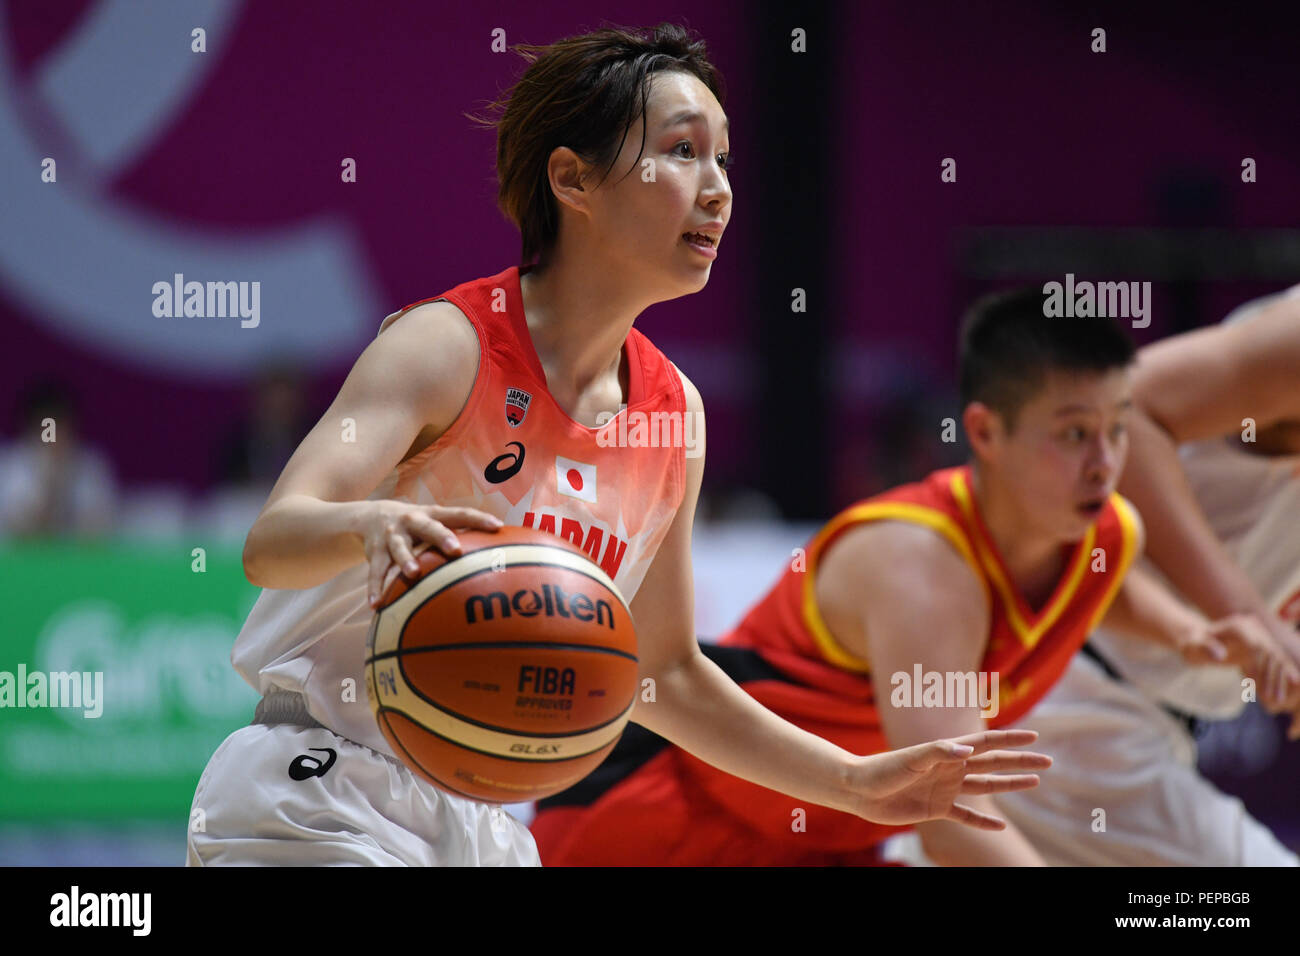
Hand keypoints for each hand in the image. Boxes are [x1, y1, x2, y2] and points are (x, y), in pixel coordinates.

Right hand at [361, 500, 502, 607]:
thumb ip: (461, 533)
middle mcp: (413, 521)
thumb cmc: (420, 524)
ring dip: (406, 560)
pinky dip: (375, 588)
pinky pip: (374, 572)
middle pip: (429, 528)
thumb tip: (500, 550)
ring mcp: (393, 536)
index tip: (497, 526)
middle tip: (456, 549)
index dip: (479, 519)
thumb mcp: (436, 522)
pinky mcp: (376, 552)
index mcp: (434, 514)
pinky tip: (376, 605)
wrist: (373, 514)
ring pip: (399, 548)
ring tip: (413, 574)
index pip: (460, 514)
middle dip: (442, 537)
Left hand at [848, 729, 1049, 829]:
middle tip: (1047, 761)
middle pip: (994, 764)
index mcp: (947, 752)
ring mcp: (945, 789)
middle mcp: (951, 769)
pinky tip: (1000, 827)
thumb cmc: (882, 768)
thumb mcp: (911, 758)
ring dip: (1009, 785)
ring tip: (1034, 782)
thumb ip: (939, 751)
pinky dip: (983, 823)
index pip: (986, 744)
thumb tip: (968, 748)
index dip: (1011, 739)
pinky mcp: (936, 809)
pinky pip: (966, 816)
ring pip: (986, 787)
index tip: (1035, 737)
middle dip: (1020, 761)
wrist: (860, 790)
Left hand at [1181, 614, 1299, 715]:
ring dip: (1279, 680)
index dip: (1260, 666)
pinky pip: (1273, 664)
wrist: (1196, 641)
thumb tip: (1220, 656)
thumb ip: (1206, 648)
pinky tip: (1273, 694)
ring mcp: (1259, 638)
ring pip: (1276, 659)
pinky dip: (1275, 678)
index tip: (1258, 684)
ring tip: (1277, 700)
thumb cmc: (1192, 644)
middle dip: (1274, 676)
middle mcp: (1253, 629)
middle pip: (1271, 653)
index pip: (1256, 646)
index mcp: (1239, 626)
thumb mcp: (1193, 646)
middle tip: (1275, 698)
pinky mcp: (1259, 649)